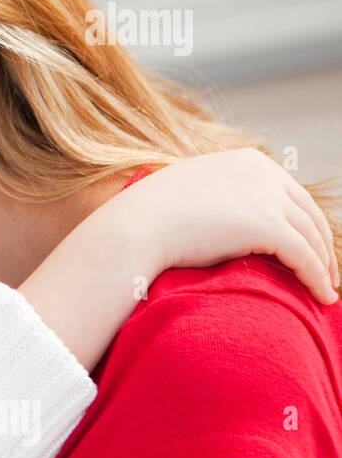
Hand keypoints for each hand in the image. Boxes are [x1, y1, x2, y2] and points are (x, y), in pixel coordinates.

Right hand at [116, 149, 338, 304]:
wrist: (135, 227)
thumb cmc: (148, 216)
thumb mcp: (189, 191)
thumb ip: (215, 194)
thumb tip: (219, 216)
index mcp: (246, 161)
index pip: (291, 193)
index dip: (305, 223)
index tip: (309, 247)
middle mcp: (263, 173)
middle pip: (308, 214)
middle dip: (322, 246)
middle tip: (327, 274)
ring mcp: (267, 198)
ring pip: (312, 237)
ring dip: (324, 267)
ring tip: (326, 291)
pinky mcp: (269, 227)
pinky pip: (305, 257)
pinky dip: (317, 279)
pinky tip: (322, 297)